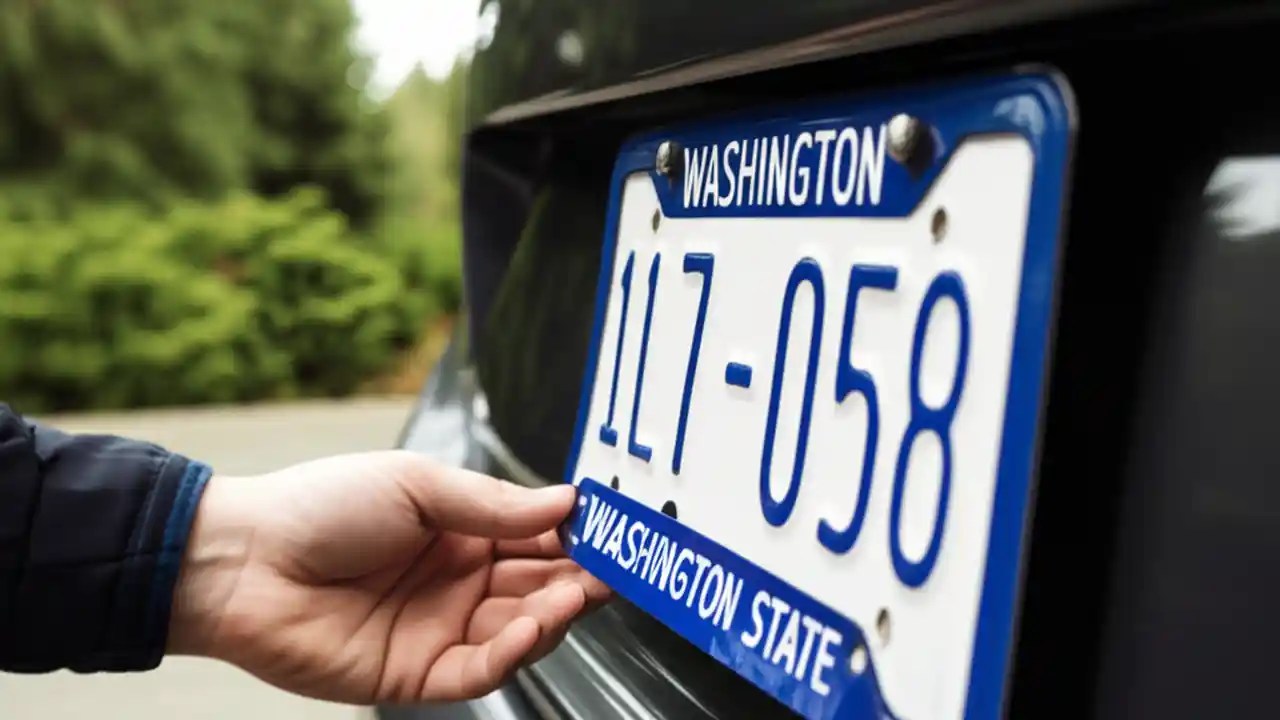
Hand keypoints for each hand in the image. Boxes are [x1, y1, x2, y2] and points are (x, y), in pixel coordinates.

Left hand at [168, 451, 608, 703]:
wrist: (241, 560)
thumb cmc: (318, 507)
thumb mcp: (417, 484)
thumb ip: (494, 504)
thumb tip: (565, 501)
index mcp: (461, 531)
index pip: (537, 538)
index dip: (577, 536)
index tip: (614, 529)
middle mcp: (458, 582)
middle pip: (538, 587)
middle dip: (580, 578)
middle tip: (616, 567)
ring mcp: (441, 629)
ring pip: (520, 631)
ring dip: (556, 613)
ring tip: (581, 591)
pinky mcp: (418, 673)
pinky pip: (481, 668)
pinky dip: (515, 649)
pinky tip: (533, 622)